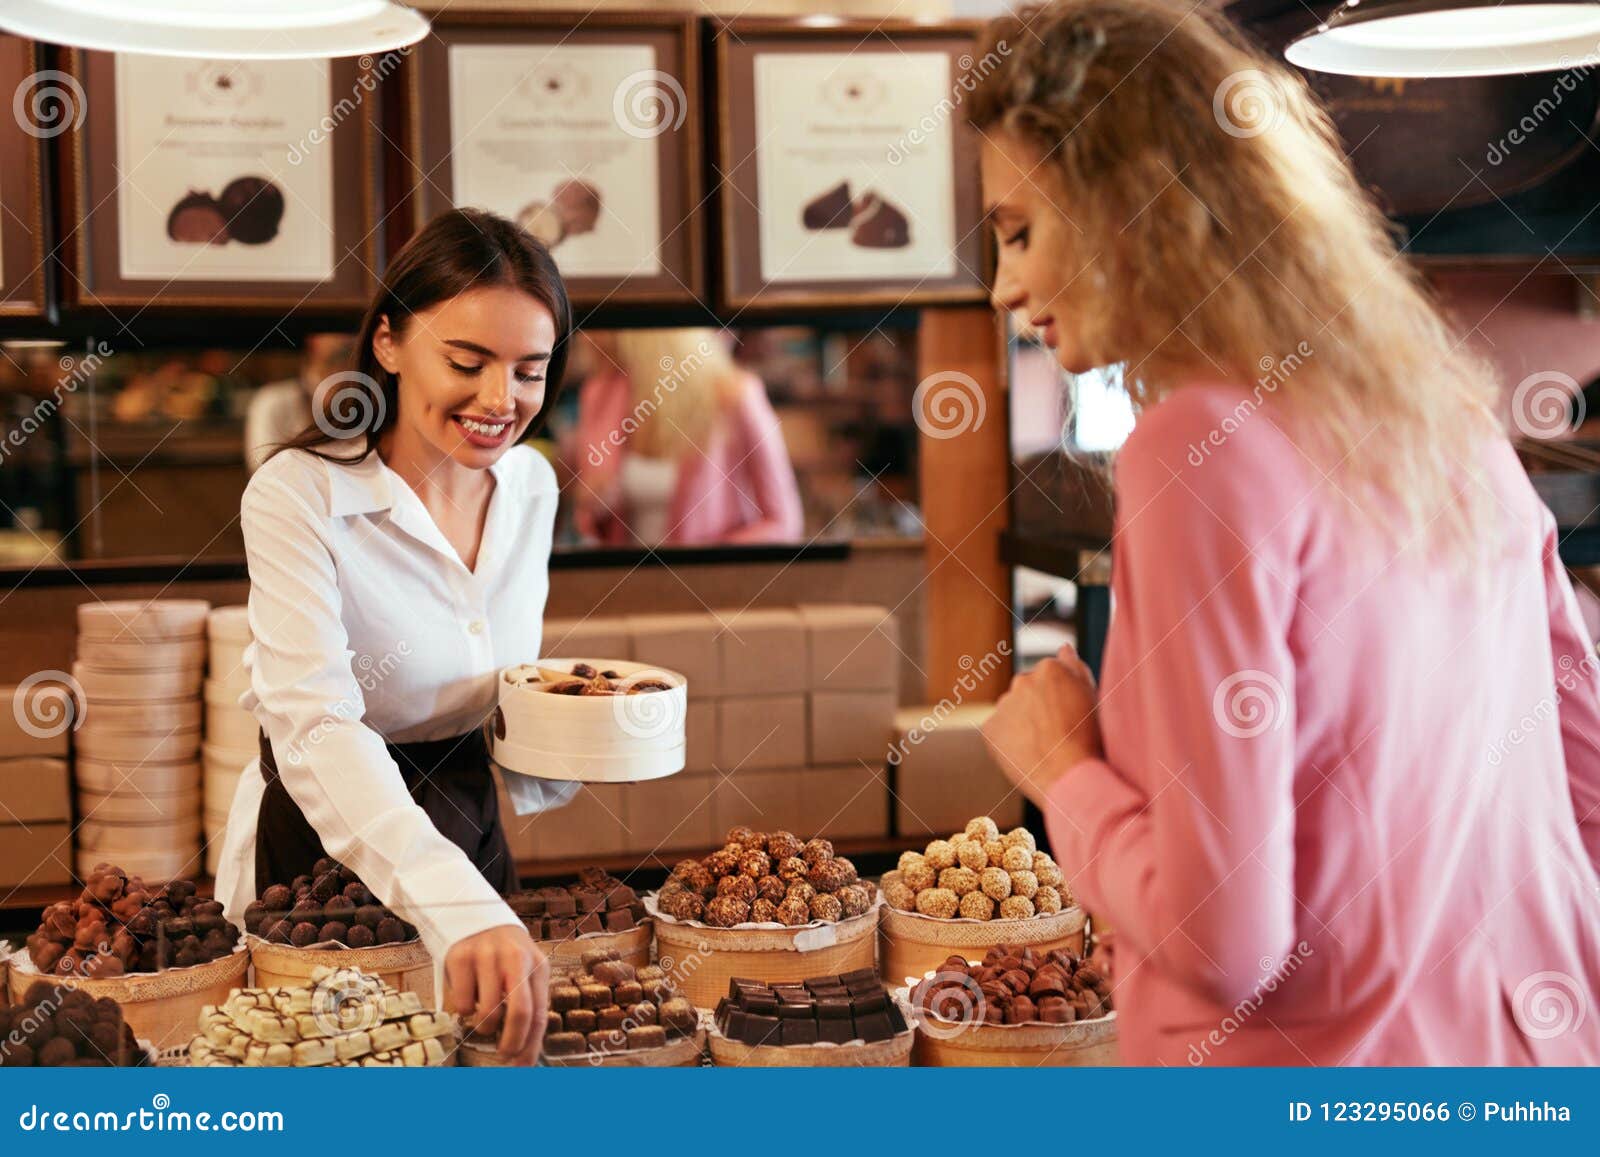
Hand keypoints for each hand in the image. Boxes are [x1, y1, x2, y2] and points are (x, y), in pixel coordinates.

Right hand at [443, 924, 548, 1062]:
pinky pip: (463, 1002)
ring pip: (487, 1012)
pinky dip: (465, 1010)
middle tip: (503, 1054)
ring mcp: (486, 956)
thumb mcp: (524, 970)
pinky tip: (469, 994)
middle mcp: (515, 958)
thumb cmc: (504, 955)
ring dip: (484, 1026)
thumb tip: (524, 1052)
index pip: (539, 1013)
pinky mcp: (460, 956)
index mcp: (537, 965)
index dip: (531, 1045)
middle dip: (512, 1042)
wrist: (476, 916)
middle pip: (520, 1012)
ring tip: (484, 1016)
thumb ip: (527, 1002)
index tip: (522, 1067)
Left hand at [982, 644, 1103, 807]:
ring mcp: (1004, 704)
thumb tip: (1063, 647)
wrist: (1070, 777)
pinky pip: (998, 731)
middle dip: (1038, 706)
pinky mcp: (989, 728)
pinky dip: (1009, 741)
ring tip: (1044, 747)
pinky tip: (1028, 755)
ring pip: (1012, 710)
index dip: (1061, 699)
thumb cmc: (1088, 738)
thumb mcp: (1091, 696)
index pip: (1050, 676)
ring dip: (1023, 722)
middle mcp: (1022, 680)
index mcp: (1050, 668)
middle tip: (1057, 733)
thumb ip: (1075, 667)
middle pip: (1028, 690)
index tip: (1070, 717)